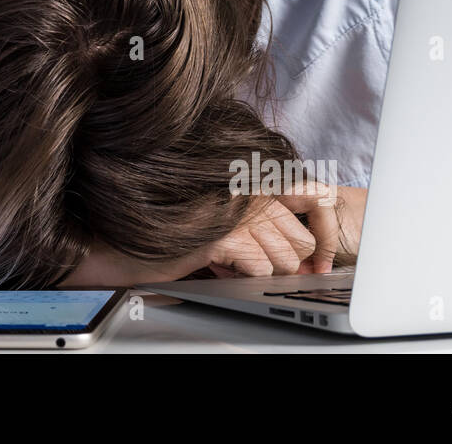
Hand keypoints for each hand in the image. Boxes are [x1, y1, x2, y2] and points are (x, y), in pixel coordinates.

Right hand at [60, 183, 368, 286]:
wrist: (129, 244)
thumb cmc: (176, 231)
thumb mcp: (228, 218)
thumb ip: (266, 219)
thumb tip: (308, 248)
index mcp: (253, 173)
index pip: (318, 197)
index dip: (323, 237)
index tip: (318, 262)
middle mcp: (248, 184)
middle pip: (303, 239)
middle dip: (286, 262)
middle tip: (255, 265)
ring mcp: (235, 206)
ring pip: (286, 258)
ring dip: (262, 272)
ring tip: (231, 263)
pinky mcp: (221, 232)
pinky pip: (260, 269)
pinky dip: (243, 278)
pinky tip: (221, 267)